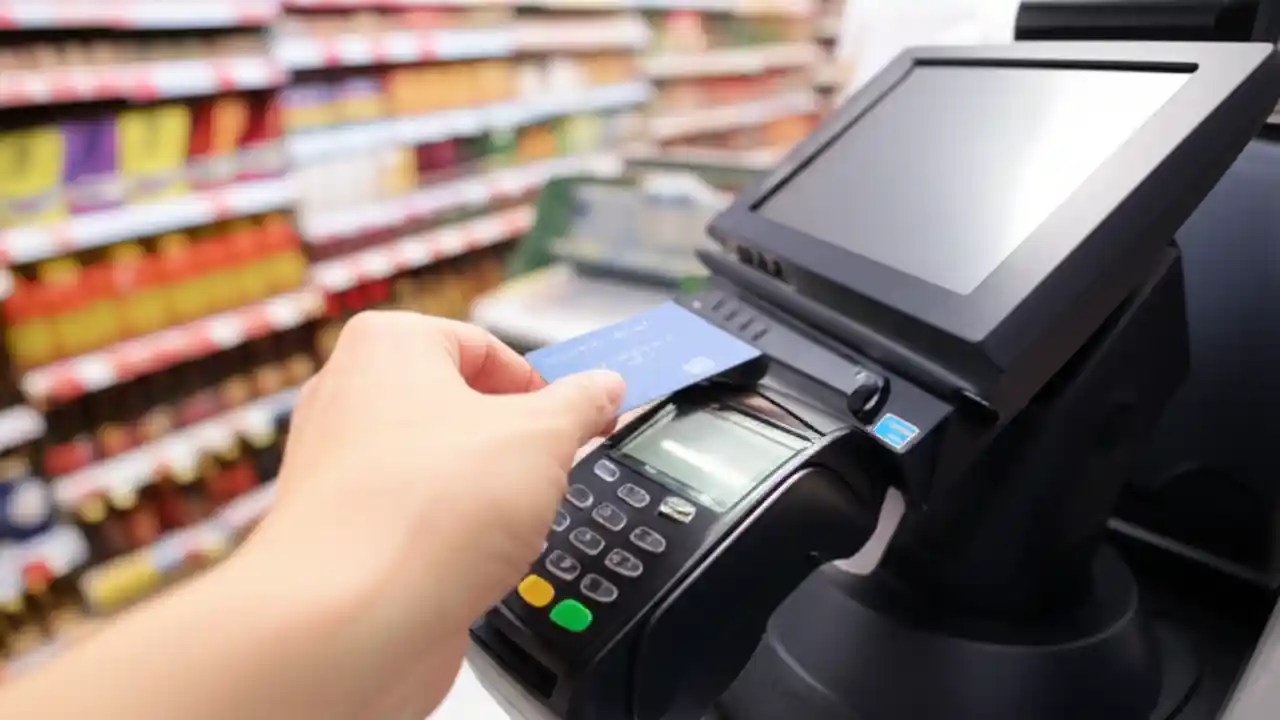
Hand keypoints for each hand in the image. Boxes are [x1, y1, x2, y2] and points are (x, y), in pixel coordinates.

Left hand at [236, 311, 623, 718]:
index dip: (541, 386)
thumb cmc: (423, 512)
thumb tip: (601, 388)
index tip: (578, 416)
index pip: (485, 348)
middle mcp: (349, 397)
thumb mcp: (541, 439)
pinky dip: (449, 536)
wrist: (348, 622)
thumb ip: (579, 405)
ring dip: (484, 495)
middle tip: (550, 470)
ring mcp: (339, 468)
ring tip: (505, 524)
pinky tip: (470, 561)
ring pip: (439, 467)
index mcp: (388, 346)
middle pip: (460, 407)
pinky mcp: (341, 531)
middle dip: (513, 443)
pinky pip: (414, 518)